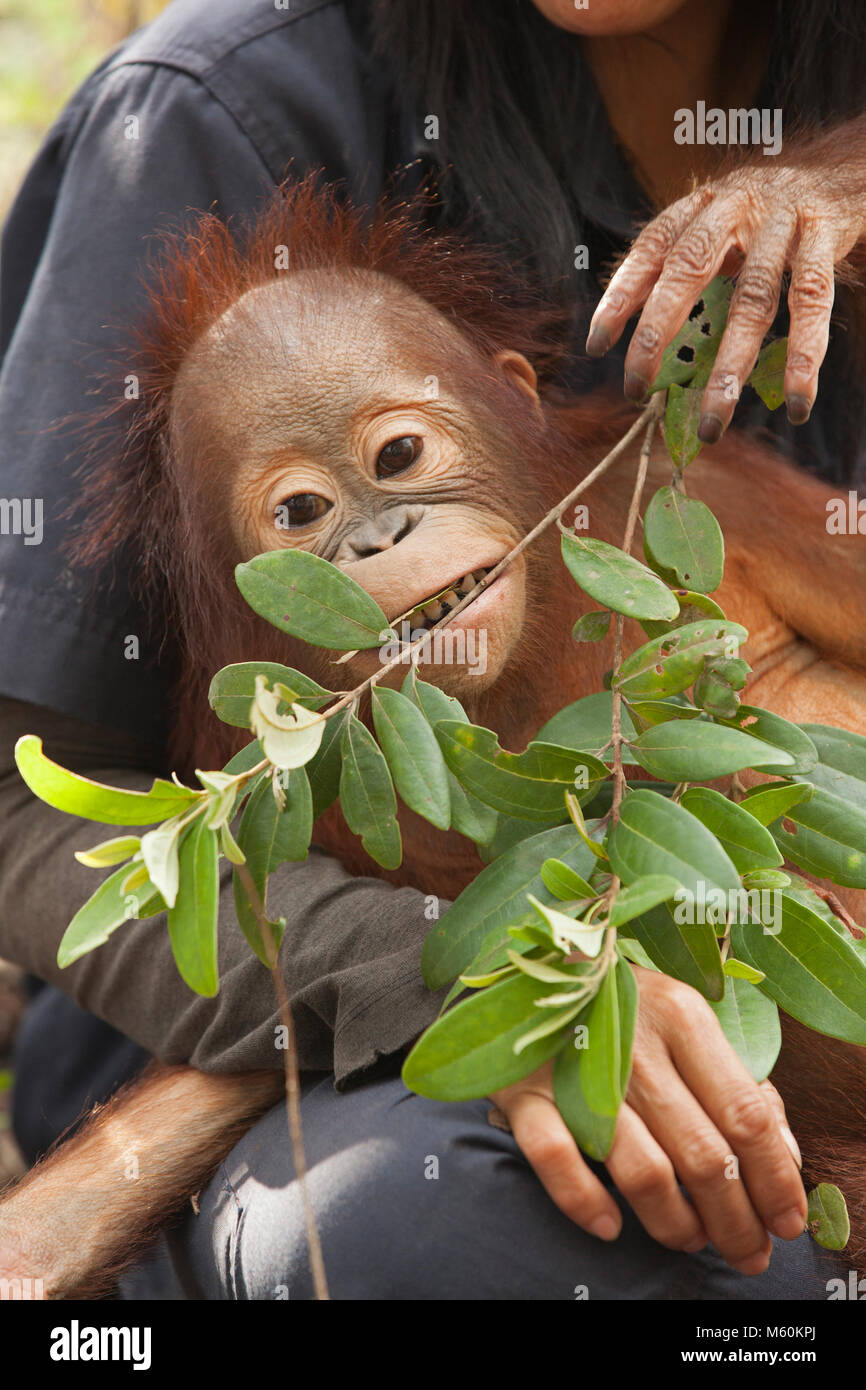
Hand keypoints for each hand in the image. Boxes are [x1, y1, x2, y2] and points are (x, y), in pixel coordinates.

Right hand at [490, 965, 805, 1275]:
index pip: (745, 1113)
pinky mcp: (525, 1091)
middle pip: (702, 1154)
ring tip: (690, 1239)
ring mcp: (576, 1069)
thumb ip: (742, 1085)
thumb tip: (787, 1158)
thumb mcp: (688, 1025)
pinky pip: (557, 1158)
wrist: (531, 973)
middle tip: (748, 1254)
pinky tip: (611, 1226)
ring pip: (641, 1170)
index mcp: (683, 1017)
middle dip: (735, 1220)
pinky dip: (585, 1201)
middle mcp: (635, 1043)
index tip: (788, 1221)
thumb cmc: (625, 1007)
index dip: (775, 1178)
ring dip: (675, 1222)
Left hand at [586, 145, 865, 440]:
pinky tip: (796, 403)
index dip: (620, 296)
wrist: (839, 171)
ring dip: (730, 367)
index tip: (597, 347)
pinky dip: (804, 358)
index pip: (650, 249)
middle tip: (636, 388)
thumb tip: (638, 337)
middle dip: (658, 332)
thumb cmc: (765, 217)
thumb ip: (681, 269)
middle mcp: (735, 207)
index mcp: (700, 206)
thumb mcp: (717, 227)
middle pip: (689, 269)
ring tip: (713, 423)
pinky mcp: (824, 238)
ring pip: (753, 300)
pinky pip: (811, 304)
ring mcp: (782, 222)